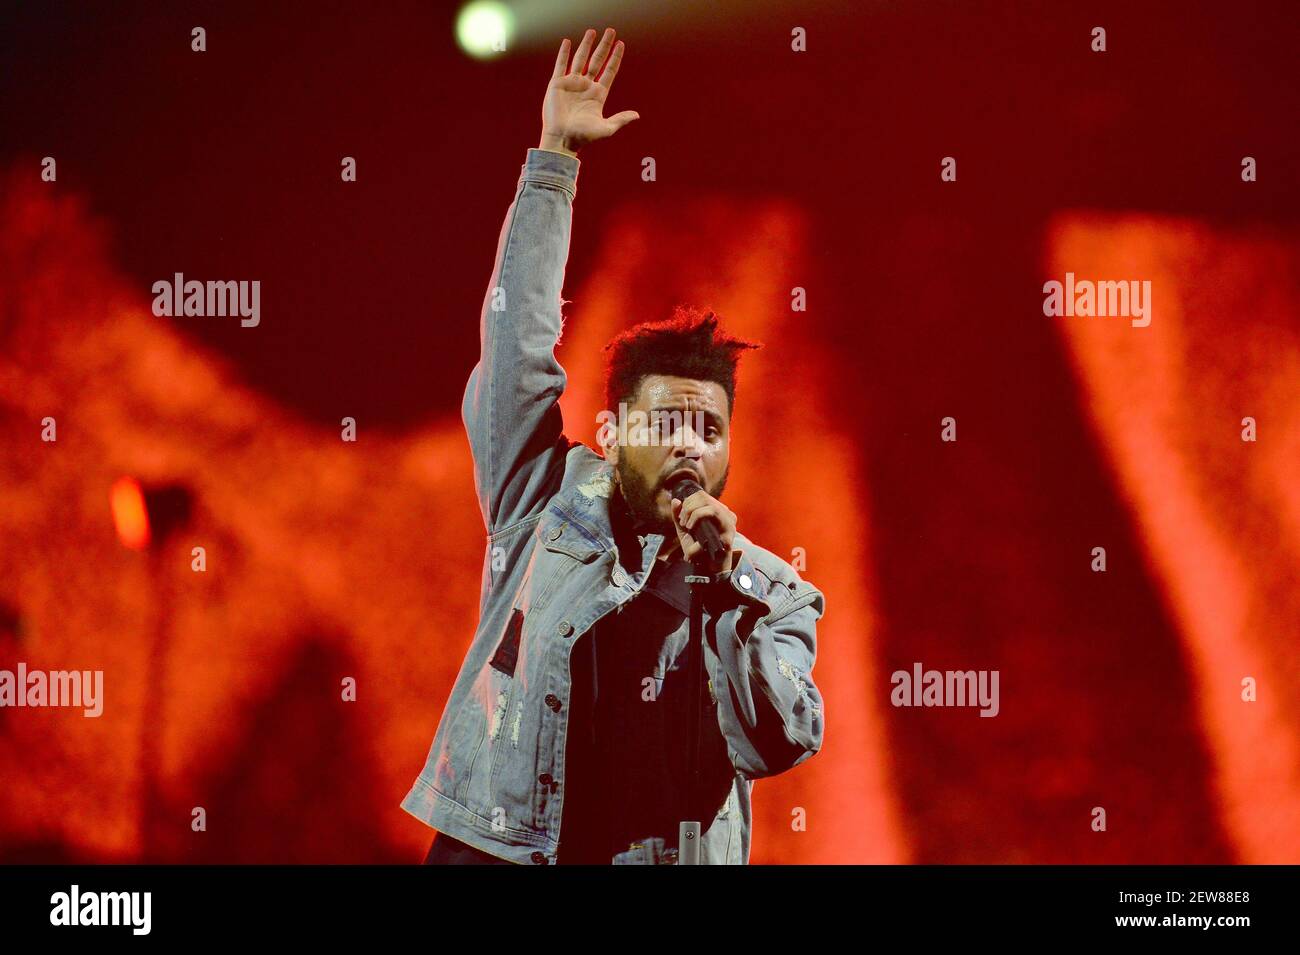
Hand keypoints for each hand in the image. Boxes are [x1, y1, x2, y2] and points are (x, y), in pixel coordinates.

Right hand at [539, 27, 639, 156]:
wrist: (562, 140)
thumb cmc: (583, 137)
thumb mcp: (606, 128)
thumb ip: (620, 119)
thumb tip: (637, 115)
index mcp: (598, 94)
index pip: (609, 71)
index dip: (615, 58)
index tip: (621, 44)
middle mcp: (585, 86)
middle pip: (597, 60)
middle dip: (604, 46)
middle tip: (611, 31)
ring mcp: (571, 84)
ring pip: (580, 59)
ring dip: (586, 44)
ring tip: (592, 31)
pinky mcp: (557, 84)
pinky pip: (561, 65)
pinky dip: (564, 53)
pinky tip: (567, 42)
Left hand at [669, 490, 737, 573]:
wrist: (708, 569)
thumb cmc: (697, 549)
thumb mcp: (685, 531)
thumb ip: (678, 516)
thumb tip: (675, 500)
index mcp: (716, 511)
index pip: (701, 495)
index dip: (688, 502)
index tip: (681, 517)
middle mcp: (725, 514)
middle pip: (704, 498)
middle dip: (689, 507)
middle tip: (683, 522)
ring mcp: (729, 524)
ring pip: (711, 506)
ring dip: (694, 513)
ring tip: (687, 525)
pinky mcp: (730, 534)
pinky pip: (714, 518)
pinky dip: (699, 518)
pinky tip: (691, 529)